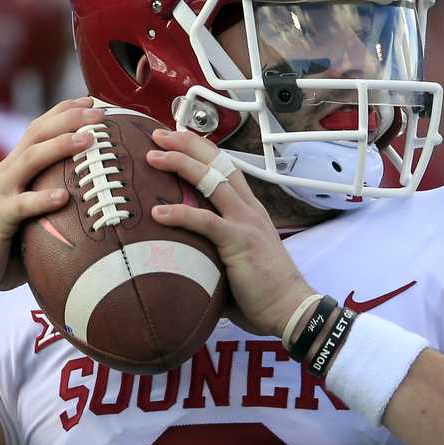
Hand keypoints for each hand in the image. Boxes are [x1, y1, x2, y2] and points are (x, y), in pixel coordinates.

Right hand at [0, 99, 104, 303]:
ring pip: (30, 160)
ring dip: (60, 146)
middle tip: (99, 112)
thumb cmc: (6, 248)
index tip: (92, 100)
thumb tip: (101, 205)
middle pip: (37, 134)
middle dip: (69, 119)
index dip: (64, 112)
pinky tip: (62, 197)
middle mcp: (5, 174)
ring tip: (88, 140)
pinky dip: (41, 199)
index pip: (39, 129)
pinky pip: (21, 206)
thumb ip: (56, 204)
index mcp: (14, 169)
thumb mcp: (33, 218)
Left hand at [146, 129, 315, 337]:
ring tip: (153, 158)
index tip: (175, 140)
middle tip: (158, 134)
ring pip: (212, 180)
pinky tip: (157, 212)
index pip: (225, 167)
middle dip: (187, 144)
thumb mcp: (236, 259)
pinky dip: (180, 213)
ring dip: (181, 164)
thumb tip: (178, 253)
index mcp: (250, 209)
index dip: (200, 149)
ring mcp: (245, 222)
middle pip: (218, 163)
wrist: (290, 310)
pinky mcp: (239, 242)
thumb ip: (211, 248)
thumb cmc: (262, 292)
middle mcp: (249, 208)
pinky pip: (206, 221)